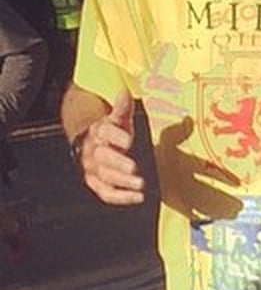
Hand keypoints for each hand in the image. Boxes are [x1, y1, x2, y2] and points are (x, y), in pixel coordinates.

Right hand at [79, 90, 145, 205]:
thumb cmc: (111, 130)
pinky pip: (105, 192)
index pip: (104, 132)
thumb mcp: (117, 118)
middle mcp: (94, 151)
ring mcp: (93, 168)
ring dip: (122, 182)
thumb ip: (122, 108)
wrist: (90, 142)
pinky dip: (121, 197)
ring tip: (141, 185)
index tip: (129, 140)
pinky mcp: (97, 182)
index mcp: (99, 132)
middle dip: (118, 164)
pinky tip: (138, 197)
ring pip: (104, 177)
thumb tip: (124, 92)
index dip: (116, 136)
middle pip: (103, 158)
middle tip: (134, 169)